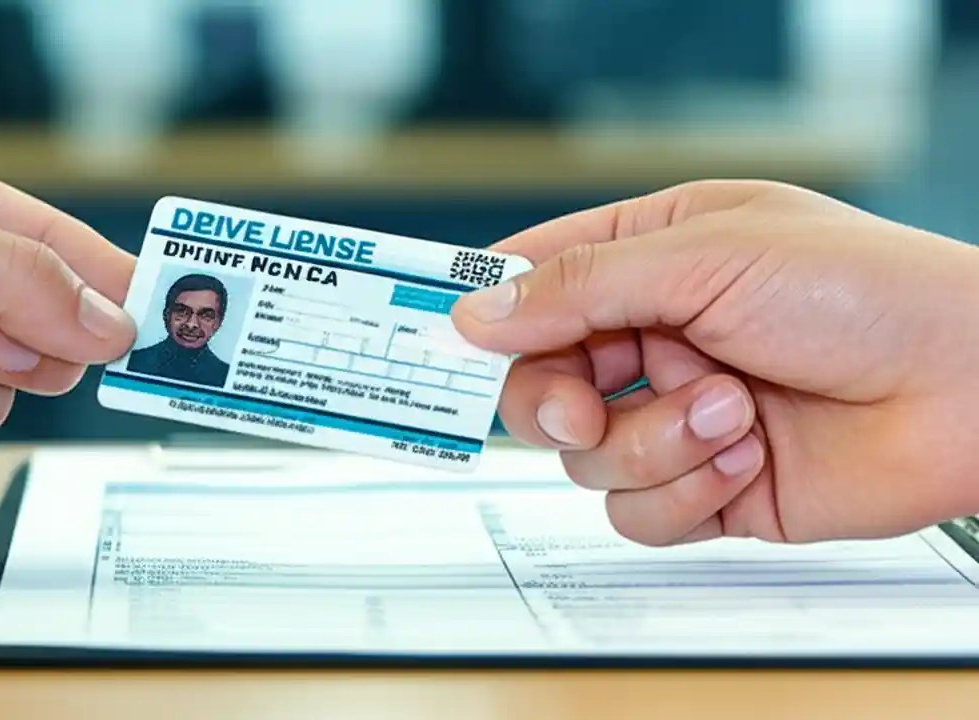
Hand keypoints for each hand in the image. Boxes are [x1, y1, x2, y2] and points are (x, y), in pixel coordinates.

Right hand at [452, 180, 978, 543]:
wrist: (968, 389)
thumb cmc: (865, 291)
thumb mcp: (707, 256)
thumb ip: (581, 286)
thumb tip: (479, 312)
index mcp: (651, 256)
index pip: (534, 281)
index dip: (483, 312)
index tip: (437, 340)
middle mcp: (655, 338)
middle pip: (537, 383)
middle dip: (557, 400)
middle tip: (586, 404)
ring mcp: (676, 414)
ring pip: (585, 458)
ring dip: (651, 442)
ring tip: (729, 411)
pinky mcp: (705, 484)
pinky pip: (636, 511)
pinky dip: (683, 489)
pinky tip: (744, 454)